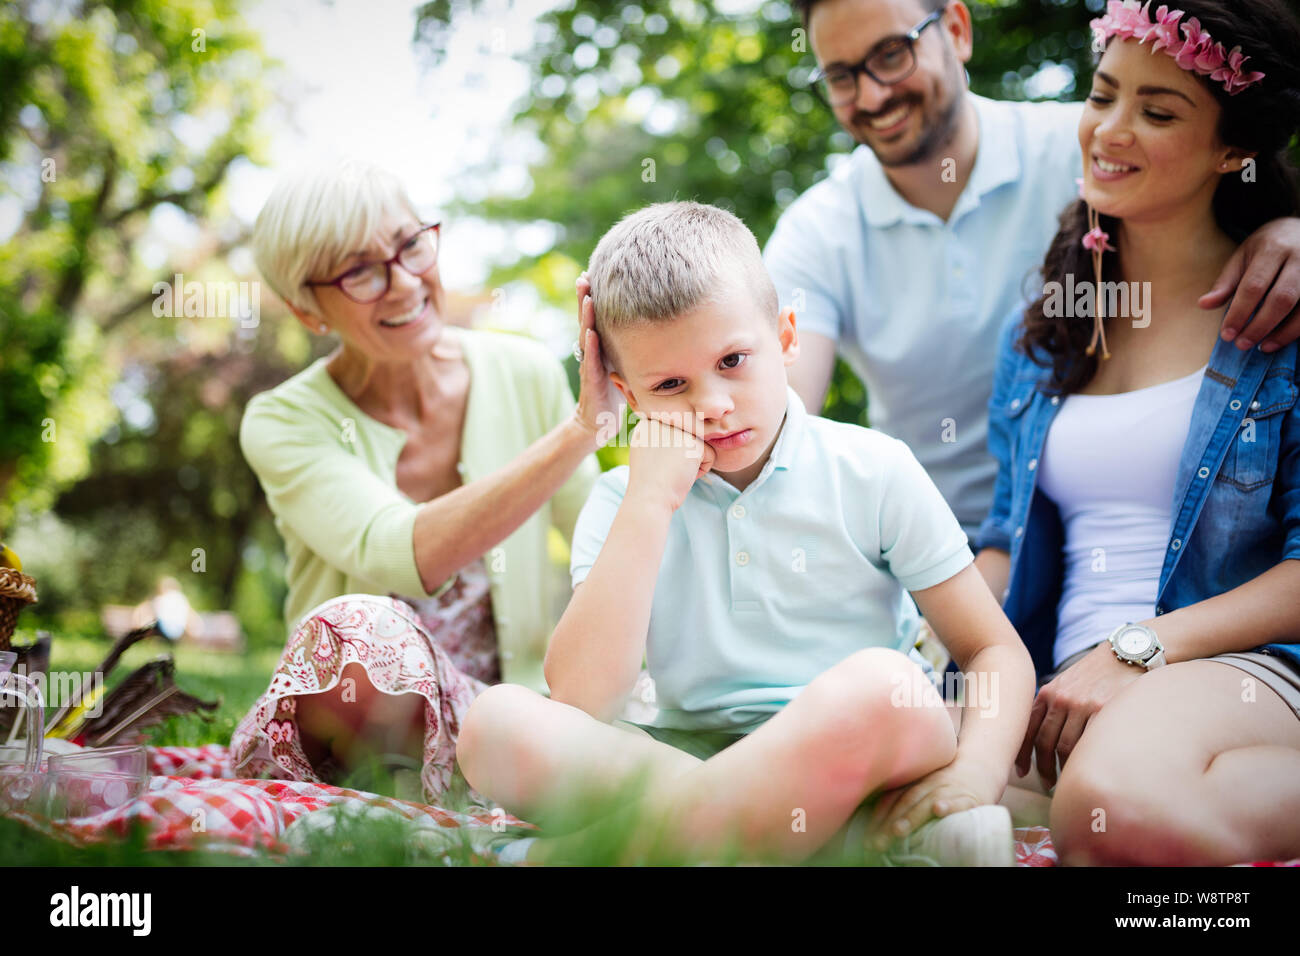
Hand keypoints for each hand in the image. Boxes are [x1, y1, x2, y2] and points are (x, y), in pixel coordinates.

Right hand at [572, 272, 620, 442]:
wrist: (598, 423)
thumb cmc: (614, 392)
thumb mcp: (626, 364)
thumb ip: (633, 347)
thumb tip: (661, 329)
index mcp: (601, 346)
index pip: (598, 317)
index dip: (597, 296)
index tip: (597, 272)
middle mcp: (592, 352)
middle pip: (587, 320)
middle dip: (585, 297)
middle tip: (584, 275)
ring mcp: (590, 365)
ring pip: (586, 335)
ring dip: (585, 316)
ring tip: (586, 295)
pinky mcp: (592, 381)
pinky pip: (591, 361)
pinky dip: (591, 346)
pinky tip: (591, 331)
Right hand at [624, 415, 715, 513]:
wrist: (649, 497)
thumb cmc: (648, 482)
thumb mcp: (646, 451)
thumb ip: (660, 436)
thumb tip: (679, 430)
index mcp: (650, 421)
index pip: (675, 435)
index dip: (669, 455)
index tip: (655, 465)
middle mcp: (665, 421)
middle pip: (688, 439)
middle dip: (681, 458)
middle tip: (665, 469)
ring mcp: (679, 430)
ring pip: (699, 446)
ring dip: (692, 463)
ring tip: (673, 471)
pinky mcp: (695, 442)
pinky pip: (710, 455)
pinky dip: (701, 471)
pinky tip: (683, 474)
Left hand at [866, 759, 1001, 850]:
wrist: (980, 769)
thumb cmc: (945, 785)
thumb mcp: (922, 786)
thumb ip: (902, 799)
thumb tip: (875, 826)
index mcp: (914, 783)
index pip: (892, 798)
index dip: (878, 817)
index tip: (867, 837)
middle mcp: (928, 784)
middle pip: (905, 802)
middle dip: (889, 823)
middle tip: (876, 842)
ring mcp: (948, 789)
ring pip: (927, 802)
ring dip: (912, 816)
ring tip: (898, 830)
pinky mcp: (969, 797)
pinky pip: (958, 801)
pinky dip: (949, 805)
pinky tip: (939, 810)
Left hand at [1014, 641, 1143, 790]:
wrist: (1126, 652)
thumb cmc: (1096, 672)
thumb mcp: (1067, 682)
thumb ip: (1053, 704)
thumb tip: (1039, 735)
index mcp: (1048, 693)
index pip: (1028, 728)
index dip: (1021, 753)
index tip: (1021, 772)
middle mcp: (1062, 699)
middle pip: (1045, 742)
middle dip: (1043, 767)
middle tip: (1047, 784)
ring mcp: (1083, 705)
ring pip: (1066, 747)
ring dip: (1063, 770)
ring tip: (1065, 783)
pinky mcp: (1105, 710)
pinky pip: (1089, 742)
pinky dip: (1084, 761)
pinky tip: (1084, 771)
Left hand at [1202, 217, 1299, 352]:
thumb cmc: (1267, 246)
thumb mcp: (1243, 256)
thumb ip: (1226, 282)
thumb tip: (1204, 304)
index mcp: (1272, 248)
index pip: (1254, 286)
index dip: (1239, 313)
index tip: (1227, 334)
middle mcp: (1299, 257)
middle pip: (1281, 298)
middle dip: (1260, 326)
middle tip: (1242, 344)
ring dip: (1284, 333)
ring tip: (1263, 347)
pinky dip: (1297, 329)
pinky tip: (1282, 340)